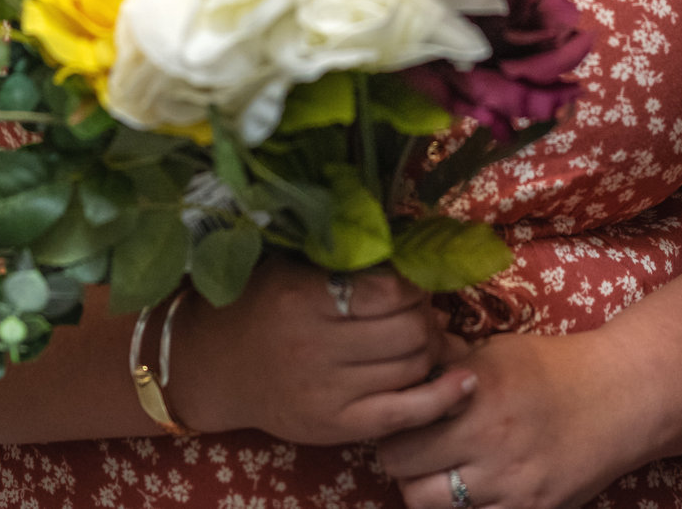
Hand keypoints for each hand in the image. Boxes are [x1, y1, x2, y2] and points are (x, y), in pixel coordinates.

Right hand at [168, 261, 476, 447]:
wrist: (217, 367)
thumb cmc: (262, 305)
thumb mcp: (295, 268)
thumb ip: (349, 259)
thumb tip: (421, 255)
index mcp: (304, 297)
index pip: (389, 289)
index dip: (412, 283)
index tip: (408, 281)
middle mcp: (314, 346)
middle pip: (408, 329)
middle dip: (424, 315)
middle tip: (416, 310)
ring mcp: (326, 391)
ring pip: (412, 366)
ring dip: (430, 347)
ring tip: (419, 336)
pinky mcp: (335, 426)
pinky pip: (404, 413)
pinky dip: (442, 397)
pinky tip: (463, 381)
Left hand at [373, 330, 649, 508]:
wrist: (622, 397)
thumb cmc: (554, 368)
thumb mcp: (498, 352)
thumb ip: (448, 366)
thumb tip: (399, 370)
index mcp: (476, 393)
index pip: (399, 425)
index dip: (392, 425)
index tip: (401, 420)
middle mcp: (489, 439)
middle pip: (403, 470)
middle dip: (401, 460)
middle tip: (412, 450)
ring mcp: (511, 483)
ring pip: (429, 505)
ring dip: (425, 490)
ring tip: (439, 473)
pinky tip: (472, 491)